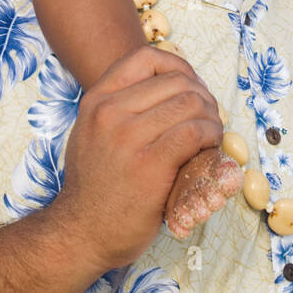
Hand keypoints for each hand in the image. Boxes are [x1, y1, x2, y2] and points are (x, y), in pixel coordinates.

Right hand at [56, 47, 222, 270]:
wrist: (81, 235)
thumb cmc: (95, 186)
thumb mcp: (92, 132)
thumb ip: (119, 106)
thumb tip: (168, 83)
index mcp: (96, 100)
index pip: (146, 57)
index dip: (179, 67)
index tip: (191, 87)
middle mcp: (109, 112)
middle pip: (176, 81)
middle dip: (202, 96)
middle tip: (208, 117)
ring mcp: (128, 137)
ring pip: (190, 104)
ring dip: (211, 117)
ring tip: (211, 135)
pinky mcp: (150, 165)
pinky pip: (194, 133)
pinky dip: (211, 136)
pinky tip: (209, 148)